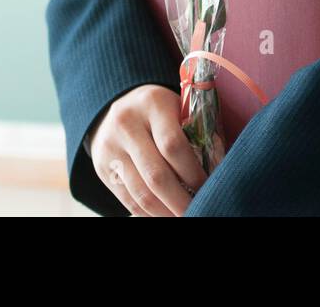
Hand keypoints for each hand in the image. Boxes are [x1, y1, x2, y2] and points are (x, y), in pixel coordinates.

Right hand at [86, 84, 207, 215]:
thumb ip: (195, 132)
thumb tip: (217, 171)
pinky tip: (165, 216)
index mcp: (153, 104)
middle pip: (156, 174)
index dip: (193, 173)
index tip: (209, 188)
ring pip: (140, 193)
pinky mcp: (102, 169)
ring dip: (165, 212)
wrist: (117, 109)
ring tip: (184, 216)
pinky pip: (127, 200)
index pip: (173, 145)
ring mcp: (111, 148)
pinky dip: (149, 214)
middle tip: (200, 211)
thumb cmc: (161, 111)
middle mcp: (127, 124)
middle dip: (180, 200)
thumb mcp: (177, 108)